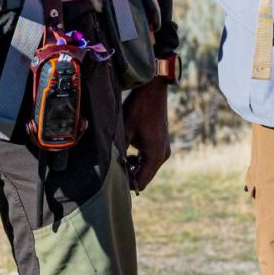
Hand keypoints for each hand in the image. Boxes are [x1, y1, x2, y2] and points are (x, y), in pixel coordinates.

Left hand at [122, 77, 171, 191]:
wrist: (153, 91)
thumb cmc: (138, 109)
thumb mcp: (124, 131)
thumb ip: (119, 151)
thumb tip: (109, 167)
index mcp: (155, 155)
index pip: (141, 181)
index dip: (127, 183)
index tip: (113, 177)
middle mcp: (163, 155)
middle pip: (145, 176)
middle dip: (130, 175)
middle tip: (113, 166)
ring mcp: (164, 150)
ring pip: (147, 169)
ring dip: (134, 167)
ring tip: (120, 157)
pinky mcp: (162, 144)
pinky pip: (150, 160)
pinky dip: (139, 160)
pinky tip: (128, 152)